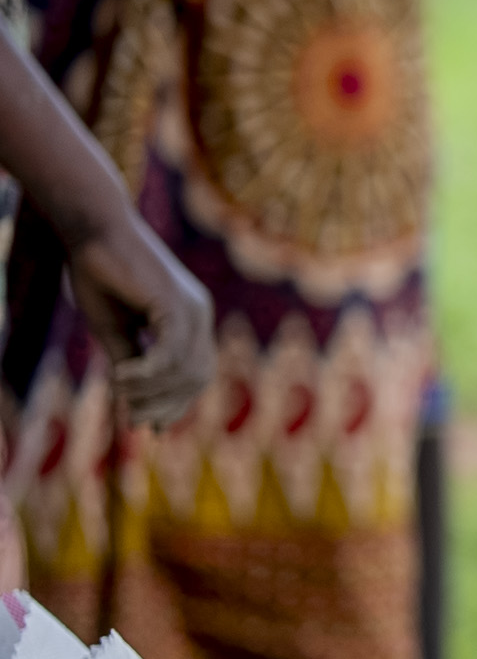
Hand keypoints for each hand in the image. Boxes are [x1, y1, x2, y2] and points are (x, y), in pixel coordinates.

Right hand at [67, 220, 211, 429]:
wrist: (94, 230)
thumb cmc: (101, 275)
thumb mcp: (115, 330)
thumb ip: (129, 365)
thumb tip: (131, 408)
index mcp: (191, 321)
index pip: (197, 375)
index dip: (176, 405)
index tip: (150, 428)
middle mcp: (200, 315)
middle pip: (197, 378)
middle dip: (167, 405)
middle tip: (135, 420)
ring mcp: (192, 308)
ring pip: (185, 369)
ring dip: (152, 390)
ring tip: (120, 390)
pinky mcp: (174, 302)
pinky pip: (171, 351)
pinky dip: (148, 370)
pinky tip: (123, 375)